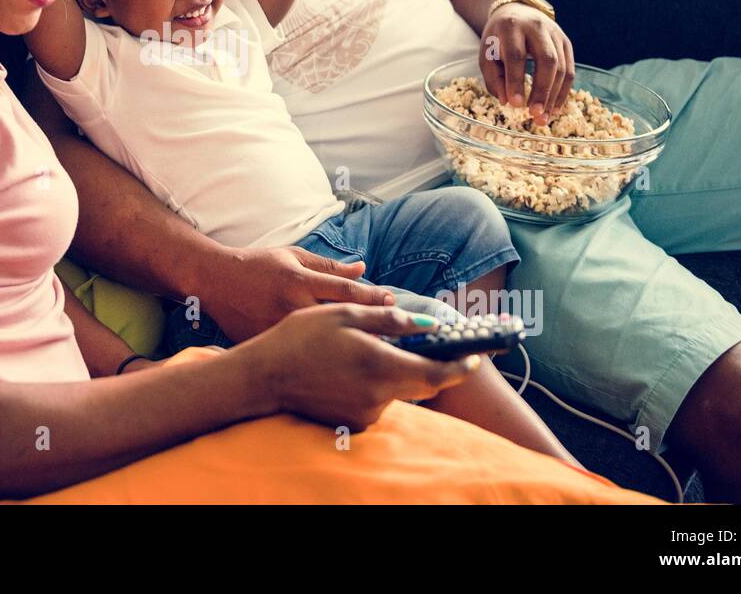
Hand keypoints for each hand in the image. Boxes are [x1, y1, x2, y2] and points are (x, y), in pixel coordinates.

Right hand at [199, 245, 395, 342]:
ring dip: (351, 349)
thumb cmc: (256, 265)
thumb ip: (328, 266)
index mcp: (298, 280)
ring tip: (377, 353)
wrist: (214, 282)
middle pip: (341, 322)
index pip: (346, 290)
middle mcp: (290, 306)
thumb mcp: (292, 256)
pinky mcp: (267, 346)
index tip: (393, 302)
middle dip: (371, 328)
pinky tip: (339, 366)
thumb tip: (363, 269)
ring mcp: (278, 329)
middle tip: (398, 334)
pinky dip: (322, 361)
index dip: (374, 297)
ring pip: (324, 345)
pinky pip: (301, 357)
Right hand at [235, 304, 481, 428]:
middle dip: (430, 365)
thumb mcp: (344, 316)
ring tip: (360, 351)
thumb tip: (428, 324)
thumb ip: (389, 321)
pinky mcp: (354, 423)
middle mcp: (378, 397)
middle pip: (421, 384)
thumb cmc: (301, 338)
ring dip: (394, 371)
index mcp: (379, 366)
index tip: (476, 357)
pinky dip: (374, 383)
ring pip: (398, 390)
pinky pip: (378, 400)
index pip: (436, 374)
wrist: (264, 376)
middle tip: (432, 345)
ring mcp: (366, 414)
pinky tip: (347, 369)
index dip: (461, 366)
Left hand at [479, 2, 575, 125]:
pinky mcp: (566, 42)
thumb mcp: (487, 54)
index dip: (516, 81)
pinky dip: (563, 91)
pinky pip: (570, 69)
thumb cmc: (498, 39)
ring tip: (544, 117)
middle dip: (542, 90)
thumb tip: (506, 101)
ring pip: (562, 67)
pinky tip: (554, 108)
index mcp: (512, 27)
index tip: (515, 104)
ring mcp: (555, 34)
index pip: (516, 56)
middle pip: (547, 60)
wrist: (516, 13)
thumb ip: (493, 77)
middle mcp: (537, 27)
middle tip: (534, 114)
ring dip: (554, 96)